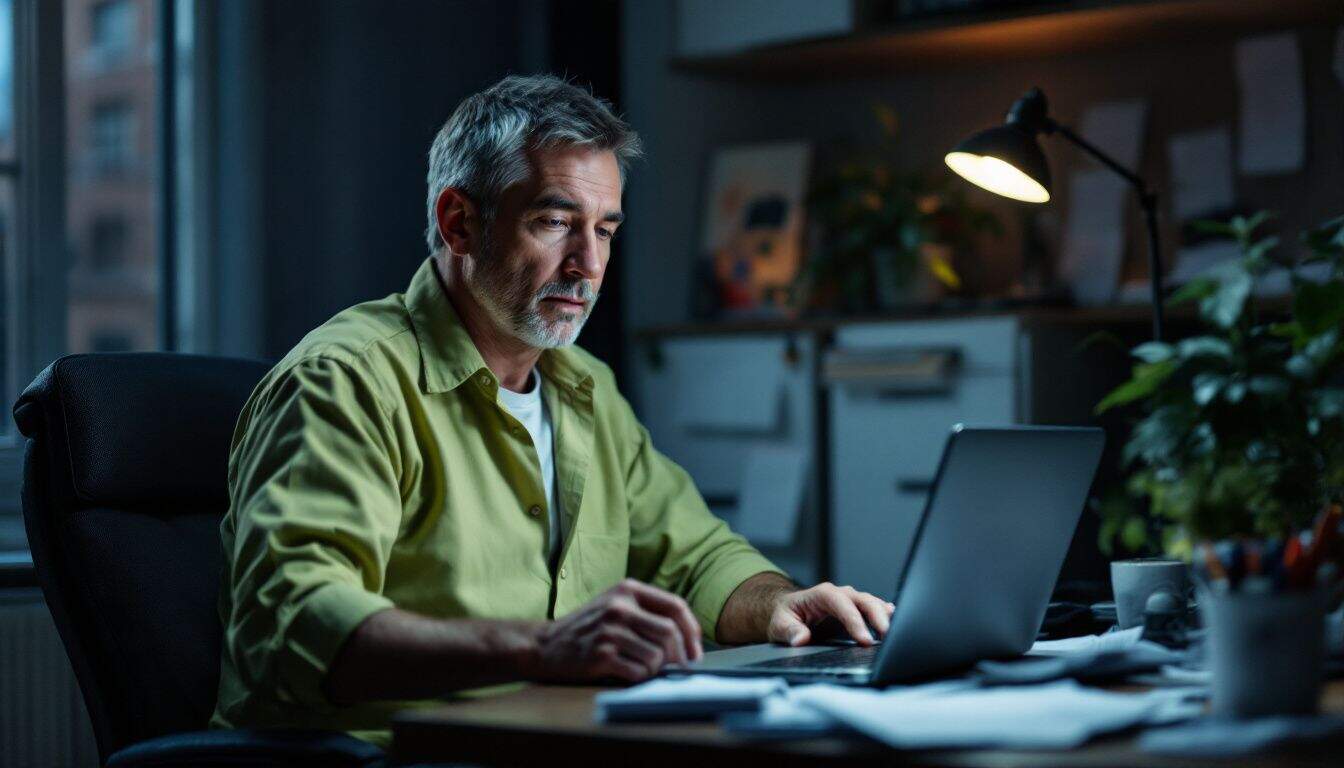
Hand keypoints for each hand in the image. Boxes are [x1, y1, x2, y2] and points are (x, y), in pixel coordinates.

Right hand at [530, 579, 702, 682]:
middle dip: (679, 655)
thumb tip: (688, 641)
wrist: (545, 645)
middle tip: (678, 668)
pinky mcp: (601, 654)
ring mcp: (610, 630)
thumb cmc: (587, 628)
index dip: (692, 630)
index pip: (675, 606)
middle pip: (669, 632)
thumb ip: (647, 613)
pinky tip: (628, 673)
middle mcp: (619, 606)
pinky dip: (640, 678)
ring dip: (656, 669)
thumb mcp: (615, 606)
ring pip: (656, 655)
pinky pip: (638, 672)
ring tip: (642, 668)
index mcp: (627, 589)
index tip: (695, 650)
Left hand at [766, 582, 894, 646]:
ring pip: (873, 604)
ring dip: (885, 617)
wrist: (788, 609)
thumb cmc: (785, 615)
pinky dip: (886, 615)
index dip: (855, 621)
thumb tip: (801, 639)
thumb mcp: (780, 624)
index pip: (842, 604)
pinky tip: (898, 622)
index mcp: (822, 594)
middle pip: (863, 601)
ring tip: (897, 633)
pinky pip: (875, 609)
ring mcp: (851, 600)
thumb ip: (790, 631)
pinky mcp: (857, 609)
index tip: (864, 640)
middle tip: (888, 637)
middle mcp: (840, 594)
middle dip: (877, 617)